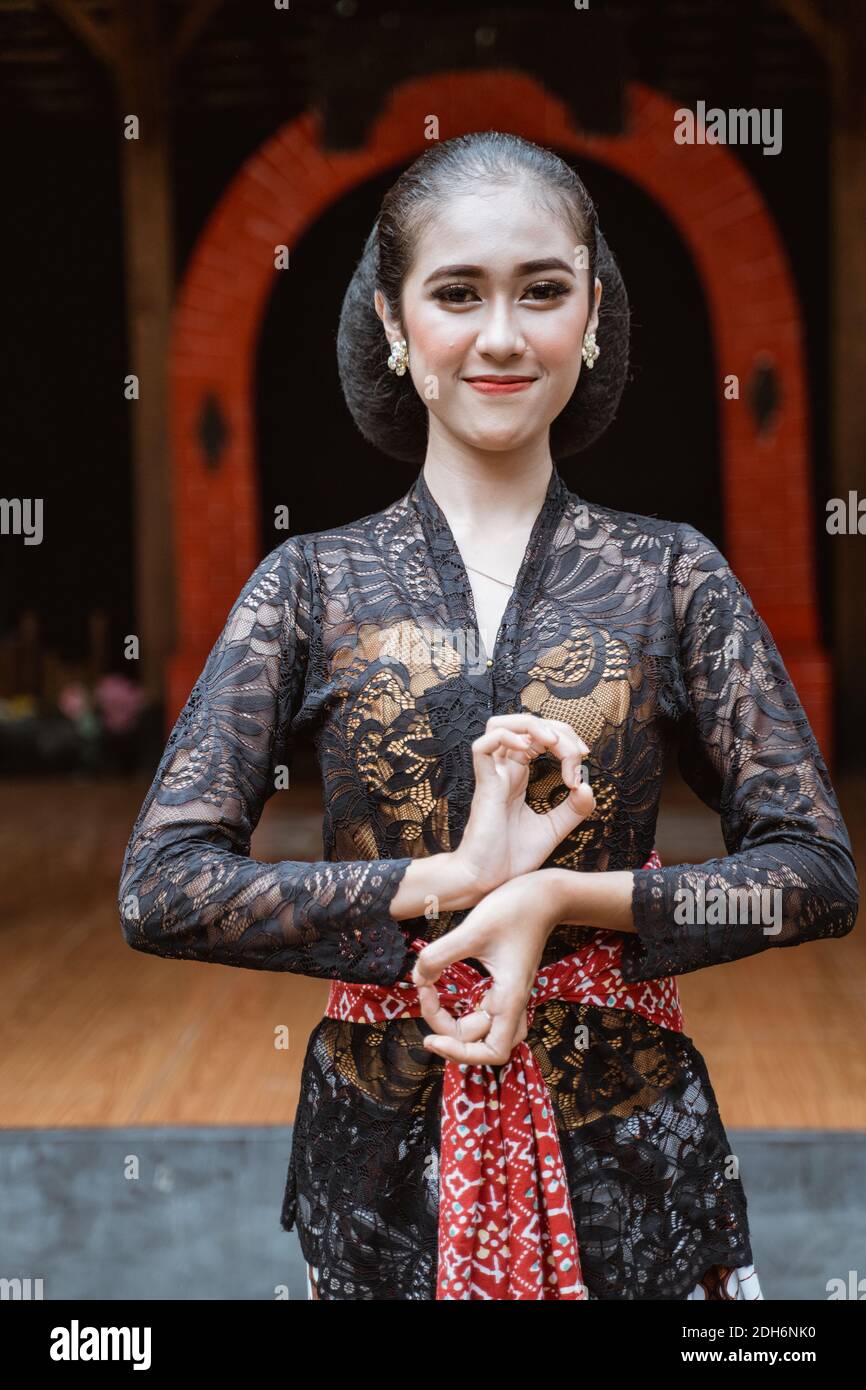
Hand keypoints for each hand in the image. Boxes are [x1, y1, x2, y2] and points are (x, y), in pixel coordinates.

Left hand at [411, 870, 564, 1064]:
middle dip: (446, 1027)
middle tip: (425, 992)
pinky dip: (463, 1007)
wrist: (546, 894)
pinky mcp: (507, 983)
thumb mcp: (471, 931)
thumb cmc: (516, 910)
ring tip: (432, 996)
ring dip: (455, 1021)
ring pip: (483, 1029)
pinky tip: (446, 988)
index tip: (432, 1036)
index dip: (460, 1054)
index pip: (493, 1053)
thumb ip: (439, 957)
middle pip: (479, 1041)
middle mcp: (512, 1003)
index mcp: (510, 999)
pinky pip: (484, 1010)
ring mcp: (511, 994)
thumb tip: (418, 979)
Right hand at [452, 714, 595, 901]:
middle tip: (577, 752)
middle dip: (557, 729)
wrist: (489, 881)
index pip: (540, 738)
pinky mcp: (484, 786)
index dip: (566, 742)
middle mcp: (505, 770)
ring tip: (553, 742)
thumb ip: (573, 809)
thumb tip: (588, 786)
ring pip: (498, 724)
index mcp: (518, 775)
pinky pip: (483, 747)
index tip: (582, 767)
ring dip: (530, 725)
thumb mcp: (554, 829)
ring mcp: (492, 775)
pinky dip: (506, 737)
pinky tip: (528, 749)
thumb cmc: (512, 857)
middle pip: (524, 724)